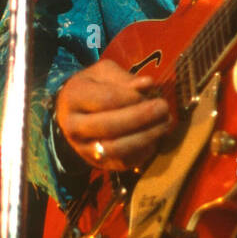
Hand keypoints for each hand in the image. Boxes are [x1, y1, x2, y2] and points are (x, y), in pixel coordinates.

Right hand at [55, 60, 171, 170]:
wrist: (72, 113)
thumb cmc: (93, 87)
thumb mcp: (103, 73)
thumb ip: (124, 78)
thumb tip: (148, 84)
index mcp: (73, 98)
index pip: (106, 100)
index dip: (132, 97)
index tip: (150, 91)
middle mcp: (73, 126)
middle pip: (110, 126)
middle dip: (142, 117)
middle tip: (164, 108)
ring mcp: (84, 148)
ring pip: (116, 149)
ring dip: (146, 137)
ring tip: (164, 124)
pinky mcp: (97, 164)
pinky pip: (123, 162)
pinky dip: (143, 151)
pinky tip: (155, 138)